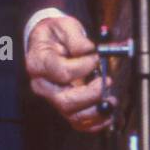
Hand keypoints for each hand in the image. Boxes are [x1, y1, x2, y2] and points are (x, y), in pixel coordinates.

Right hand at [26, 15, 110, 132]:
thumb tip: (89, 50)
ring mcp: (52, 98)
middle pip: (64, 100)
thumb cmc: (56, 34)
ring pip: (72, 115)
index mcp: (38, 63)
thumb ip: (76, 38)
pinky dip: (94, 123)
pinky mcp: (64, 106)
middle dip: (90, 94)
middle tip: (107, 81)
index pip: (61, 72)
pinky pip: (78, 122)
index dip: (82, 67)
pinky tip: (108, 115)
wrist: (49, 43)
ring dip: (95, 111)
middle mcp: (42, 85)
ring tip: (111, 99)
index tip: (96, 58)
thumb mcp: (64, 26)